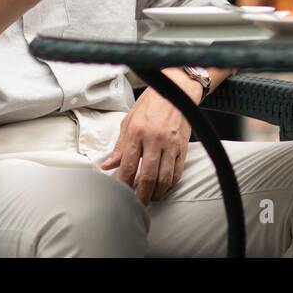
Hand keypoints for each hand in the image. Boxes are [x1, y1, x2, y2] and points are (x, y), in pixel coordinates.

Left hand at [100, 70, 200, 204]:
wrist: (177, 89)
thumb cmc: (151, 103)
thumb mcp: (129, 121)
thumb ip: (120, 146)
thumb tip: (108, 164)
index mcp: (138, 131)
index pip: (129, 166)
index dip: (124, 183)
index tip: (121, 192)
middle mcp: (155, 139)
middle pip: (148, 176)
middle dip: (142, 195)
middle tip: (137, 203)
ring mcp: (171, 144)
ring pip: (165, 178)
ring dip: (157, 192)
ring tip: (151, 198)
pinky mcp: (183, 146)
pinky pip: (178, 171)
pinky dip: (170, 183)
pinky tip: (164, 187)